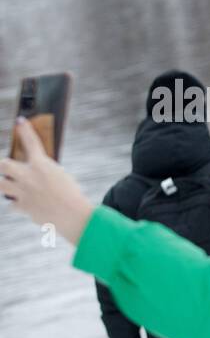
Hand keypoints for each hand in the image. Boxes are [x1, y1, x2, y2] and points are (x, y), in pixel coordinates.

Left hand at [0, 117, 92, 243]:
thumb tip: (31, 170)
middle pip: (4, 164)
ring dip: (6, 184)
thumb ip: (44, 171)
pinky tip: (27, 204)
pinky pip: (12, 204)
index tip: (20, 121)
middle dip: (4, 165)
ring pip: (1, 184)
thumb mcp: (61, 176)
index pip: (31, 142)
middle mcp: (29, 176)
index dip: (24, 130)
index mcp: (42, 165)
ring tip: (13, 186)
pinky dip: (18, 204)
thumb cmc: (71, 195)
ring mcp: (23, 192)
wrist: (74, 216)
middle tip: (9, 167)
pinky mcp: (23, 207)